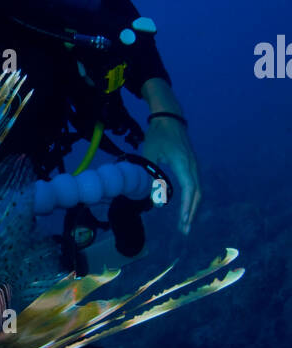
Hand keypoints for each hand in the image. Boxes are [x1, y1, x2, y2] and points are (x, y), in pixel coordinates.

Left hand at [142, 116, 201, 233]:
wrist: (169, 117)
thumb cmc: (157, 135)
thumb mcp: (150, 156)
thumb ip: (152, 179)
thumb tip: (156, 203)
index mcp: (183, 163)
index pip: (189, 190)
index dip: (186, 207)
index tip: (183, 222)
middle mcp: (193, 166)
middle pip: (197, 194)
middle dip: (191, 213)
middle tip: (184, 230)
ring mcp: (194, 165)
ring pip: (198, 191)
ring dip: (192, 207)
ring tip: (185, 224)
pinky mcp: (192, 165)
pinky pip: (196, 185)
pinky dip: (192, 199)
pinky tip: (187, 208)